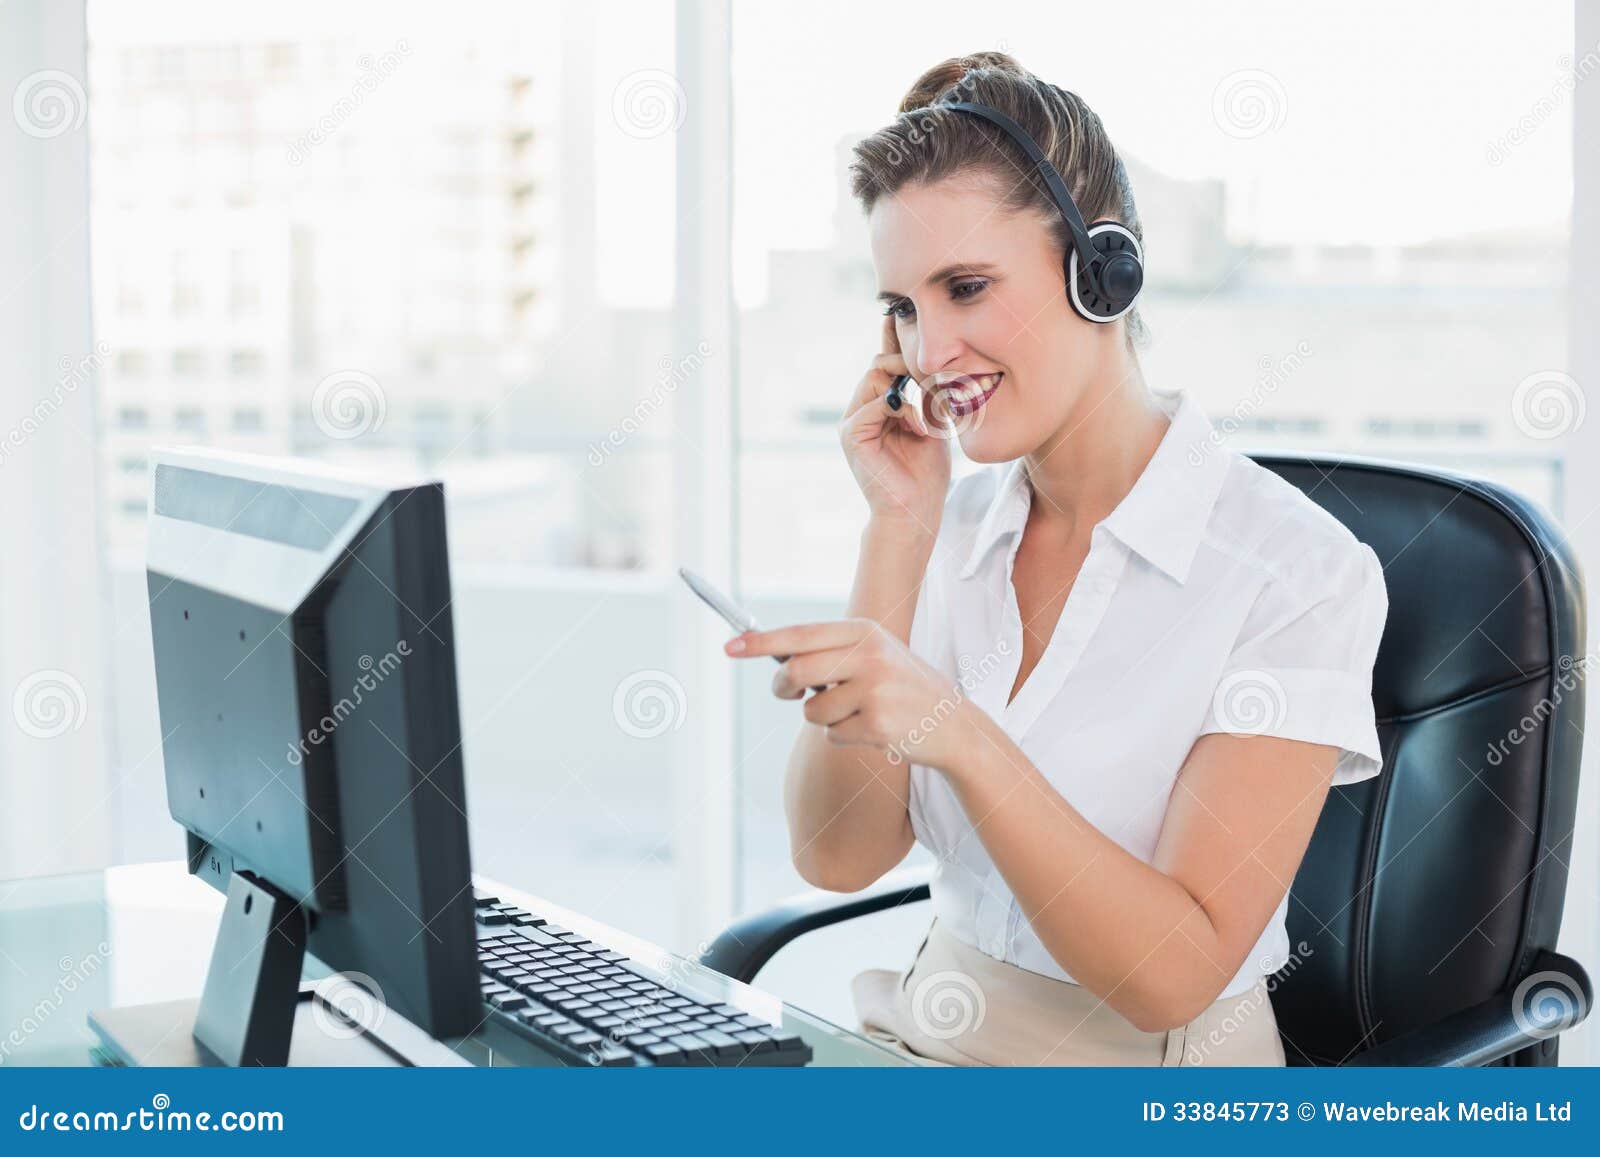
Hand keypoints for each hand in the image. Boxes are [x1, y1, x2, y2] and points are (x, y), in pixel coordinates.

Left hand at [726, 617, 979, 772]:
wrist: (952, 724)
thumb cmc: (902, 688)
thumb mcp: (874, 654)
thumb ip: (830, 652)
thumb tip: (775, 656)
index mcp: (864, 631)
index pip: (801, 634)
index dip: (761, 641)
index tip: (730, 646)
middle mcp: (869, 655)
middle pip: (796, 672)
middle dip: (783, 688)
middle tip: (789, 694)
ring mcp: (874, 689)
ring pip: (811, 711)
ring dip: (824, 718)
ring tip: (857, 713)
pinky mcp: (877, 723)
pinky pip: (832, 734)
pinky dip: (843, 736)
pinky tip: (873, 729)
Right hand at [838, 316, 951, 533]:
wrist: (915, 513)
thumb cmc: (926, 475)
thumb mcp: (933, 424)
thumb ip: (927, 396)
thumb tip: (933, 363)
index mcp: (878, 407)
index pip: (884, 362)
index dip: (895, 338)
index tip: (906, 315)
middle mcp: (860, 410)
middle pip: (879, 361)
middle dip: (908, 361)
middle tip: (936, 377)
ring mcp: (852, 422)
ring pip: (875, 375)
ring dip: (907, 384)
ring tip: (928, 411)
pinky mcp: (851, 436)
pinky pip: (875, 402)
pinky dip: (903, 410)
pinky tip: (920, 428)